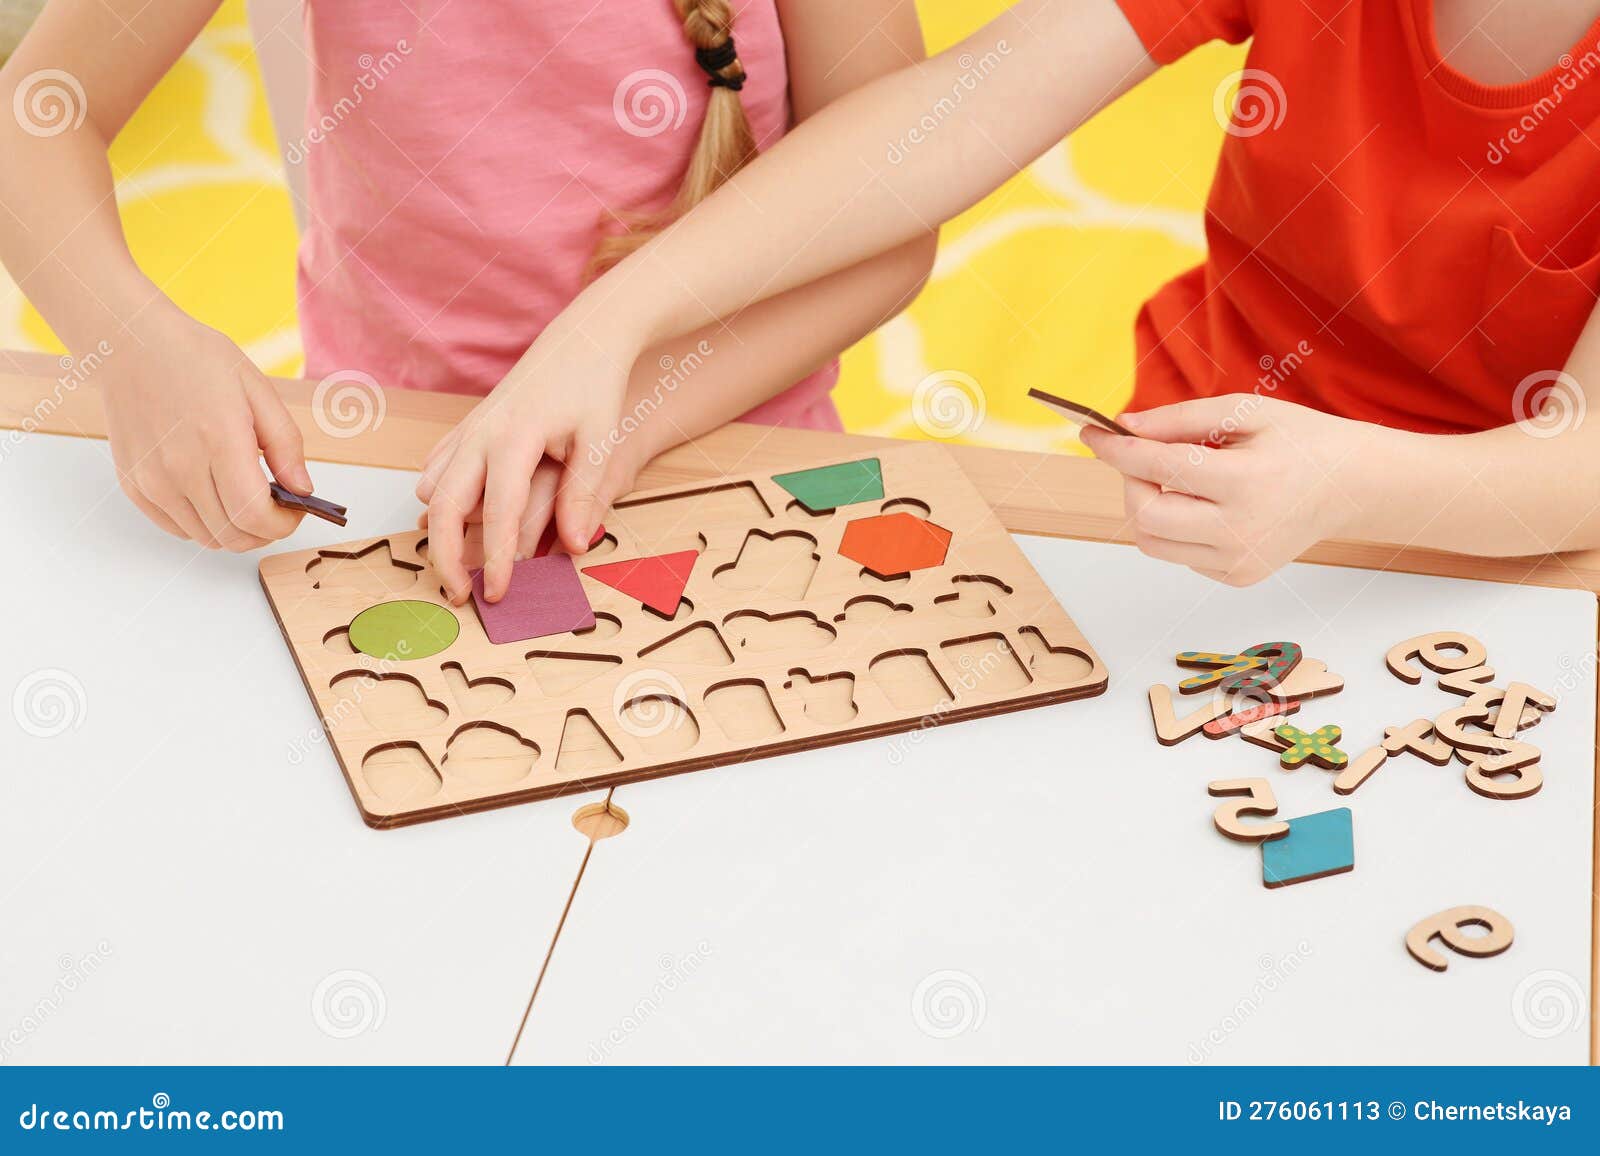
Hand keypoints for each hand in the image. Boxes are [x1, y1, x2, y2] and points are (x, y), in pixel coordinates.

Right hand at [102, 301, 308, 549]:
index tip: (296, 510)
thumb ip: (286, 445)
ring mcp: (151, 481)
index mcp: (218, 442)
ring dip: (236, 530)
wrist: (131, 343)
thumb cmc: (196, 360)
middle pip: (234, 536)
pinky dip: (204, 523)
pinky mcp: (133, 485)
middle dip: (265, 531)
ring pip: (206, 538)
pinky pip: (177, 528)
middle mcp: (179, 468)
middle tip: (277, 507)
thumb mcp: (258, 391)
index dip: (284, 524)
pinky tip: (214, 494)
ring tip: (246, 498)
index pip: (255, 516)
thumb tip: (303, 489)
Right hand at [415, 342, 632, 604]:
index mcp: (515, 438)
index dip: (497, 558)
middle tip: (461, 595)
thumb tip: (576, 546)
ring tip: (457, 565)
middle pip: (446, 507)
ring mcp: (470, 428)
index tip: (498, 593)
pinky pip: (438, 467)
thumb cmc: (596, 389)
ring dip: (439, 529)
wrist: (583, 339)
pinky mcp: (468, 425)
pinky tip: (455, 522)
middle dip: (446, 556)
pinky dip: (440, 498)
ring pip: (434, 488)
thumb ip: (583, 493)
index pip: (500, 512)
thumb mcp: (599, 440)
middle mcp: (482, 434)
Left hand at [1080, 395, 1373, 585]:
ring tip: (1175, 479)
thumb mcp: (1245, 411)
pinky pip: (1178, 554)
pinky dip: (1175, 527)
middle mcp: (1241, 532)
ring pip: (1153, 542)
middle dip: (1130, 483)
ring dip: (1146, 507)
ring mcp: (1238, 563)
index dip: (1116, 449)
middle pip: (1145, 516)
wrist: (1351, 486)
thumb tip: (1124, 427)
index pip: (1158, 468)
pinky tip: (1206, 505)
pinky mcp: (1237, 578)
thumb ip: (1179, 418)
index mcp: (1246, 484)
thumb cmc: (1298, 441)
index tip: (1090, 432)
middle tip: (1143, 458)